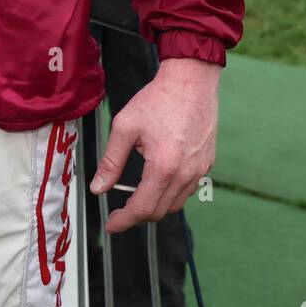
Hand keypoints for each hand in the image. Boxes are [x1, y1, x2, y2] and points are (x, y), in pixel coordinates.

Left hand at [89, 57, 219, 234]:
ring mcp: (200, 171)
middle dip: (137, 216)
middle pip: (159, 212)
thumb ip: (111, 161)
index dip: (124, 221)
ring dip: (155, 205)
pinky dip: (170, 193)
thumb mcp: (125, 127)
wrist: (191, 81)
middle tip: (120, 211)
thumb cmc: (157, 100)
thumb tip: (98, 188)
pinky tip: (158, 180)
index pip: (142, 209)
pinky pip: (187, 190)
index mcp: (164, 167)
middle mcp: (185, 175)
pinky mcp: (207, 164)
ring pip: (175, 204)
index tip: (111, 225)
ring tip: (137, 195)